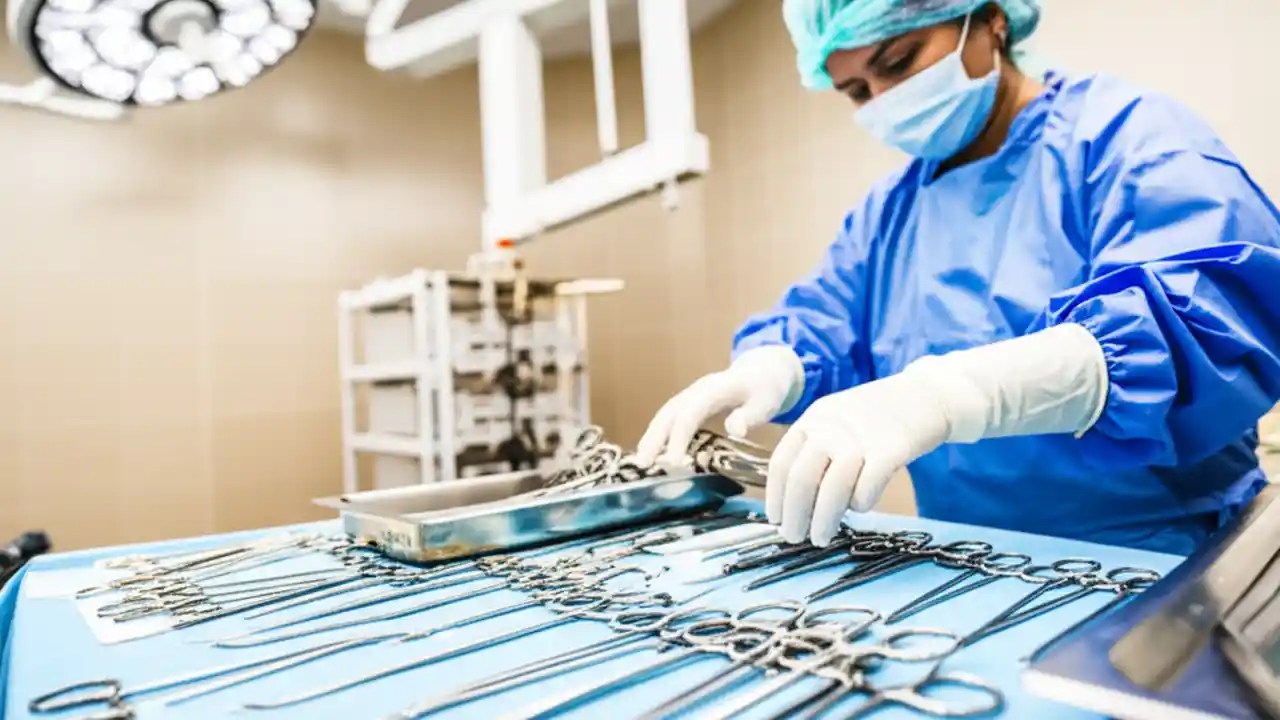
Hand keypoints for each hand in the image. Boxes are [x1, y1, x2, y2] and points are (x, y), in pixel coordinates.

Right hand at [635, 346, 803, 466]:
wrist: (763, 371)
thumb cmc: (766, 389)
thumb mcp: (766, 402)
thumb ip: (750, 416)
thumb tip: (734, 430)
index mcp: (714, 389)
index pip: (690, 414)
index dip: (679, 437)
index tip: (672, 462)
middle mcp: (697, 391)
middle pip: (669, 413)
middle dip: (654, 438)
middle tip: (642, 464)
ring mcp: (691, 397)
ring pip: (665, 415)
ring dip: (651, 438)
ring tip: (640, 462)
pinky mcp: (690, 404)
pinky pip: (670, 419)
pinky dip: (658, 435)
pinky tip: (653, 453)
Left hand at [766, 323, 1108, 545]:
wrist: (927, 395)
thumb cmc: (877, 418)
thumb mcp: (837, 421)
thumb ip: (816, 451)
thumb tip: (793, 501)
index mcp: (813, 419)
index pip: (782, 463)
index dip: (775, 496)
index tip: (775, 520)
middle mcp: (831, 426)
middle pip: (801, 478)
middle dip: (794, 515)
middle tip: (794, 537)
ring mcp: (861, 437)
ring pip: (832, 488)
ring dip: (823, 520)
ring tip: (820, 538)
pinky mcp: (891, 449)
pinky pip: (867, 486)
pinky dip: (859, 504)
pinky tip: (860, 508)